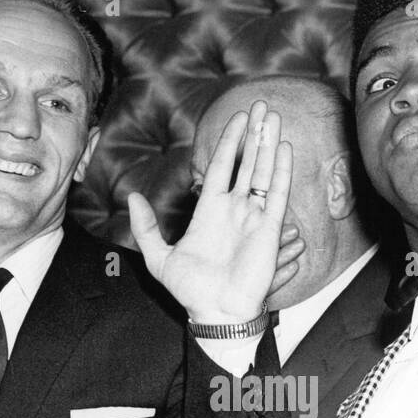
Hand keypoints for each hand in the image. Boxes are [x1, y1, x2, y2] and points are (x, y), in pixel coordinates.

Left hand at [130, 99, 293, 323]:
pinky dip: (281, 171)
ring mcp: (253, 218)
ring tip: (274, 116)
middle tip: (261, 104)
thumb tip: (132, 197)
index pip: (222, 165)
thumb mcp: (158, 258)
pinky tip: (284, 148)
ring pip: (263, 172)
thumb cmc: (190, 290)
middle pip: (247, 162)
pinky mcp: (269, 230)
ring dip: (269, 144)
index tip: (237, 117)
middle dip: (254, 133)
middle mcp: (234, 209)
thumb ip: (146, 227)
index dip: (229, 141)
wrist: (216, 313)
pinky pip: (276, 195)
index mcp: (210, 210)